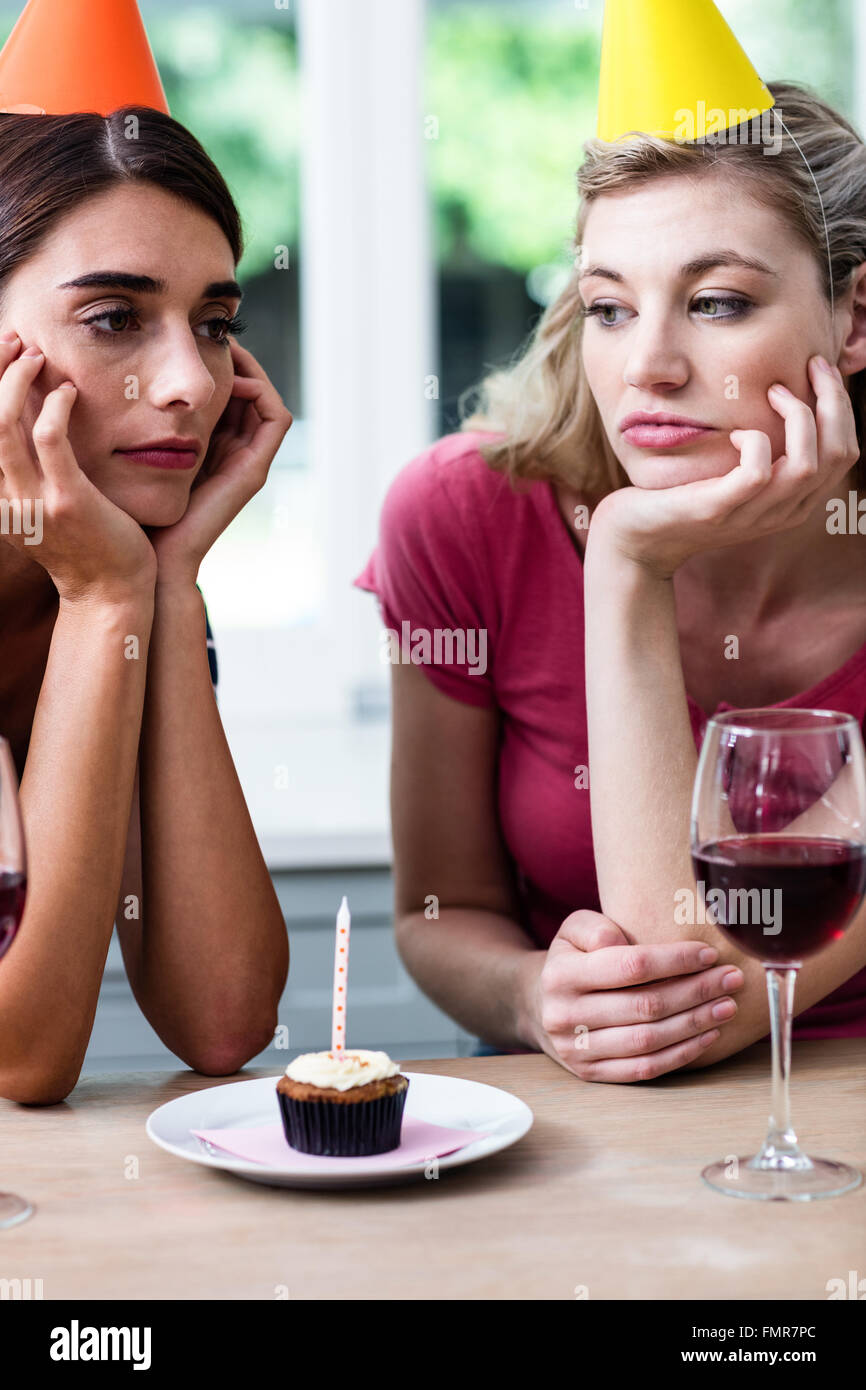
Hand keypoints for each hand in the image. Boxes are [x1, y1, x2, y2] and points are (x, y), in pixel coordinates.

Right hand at [0, 336, 155, 602]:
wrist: (111, 592)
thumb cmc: (87, 544)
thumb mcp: (42, 505)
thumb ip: (30, 468)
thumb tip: (28, 416)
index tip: (1, 350)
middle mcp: (3, 499)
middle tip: (19, 341)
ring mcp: (32, 502)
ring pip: (4, 424)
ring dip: (18, 380)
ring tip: (40, 358)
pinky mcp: (67, 501)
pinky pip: (50, 440)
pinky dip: (55, 406)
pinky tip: (70, 392)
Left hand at [147, 336, 292, 585]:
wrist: (151, 558)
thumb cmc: (130, 511)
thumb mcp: (124, 453)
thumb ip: (125, 421)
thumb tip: (107, 374)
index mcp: (206, 448)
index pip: (221, 392)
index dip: (210, 361)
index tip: (184, 336)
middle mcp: (232, 453)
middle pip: (245, 391)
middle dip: (230, 357)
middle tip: (205, 330)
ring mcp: (248, 462)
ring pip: (264, 398)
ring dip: (248, 367)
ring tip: (220, 344)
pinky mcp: (254, 471)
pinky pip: (276, 418)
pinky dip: (261, 390)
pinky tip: (229, 374)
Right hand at [522, 909, 744, 1081]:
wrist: (539, 1004)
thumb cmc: (572, 959)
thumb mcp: (572, 930)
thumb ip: (594, 926)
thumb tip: (622, 940)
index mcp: (561, 974)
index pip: (630, 966)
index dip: (674, 960)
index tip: (709, 954)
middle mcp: (565, 1015)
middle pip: (645, 1006)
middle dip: (696, 991)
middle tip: (731, 980)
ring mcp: (577, 1050)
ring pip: (649, 1040)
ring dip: (695, 1024)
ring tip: (728, 1006)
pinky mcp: (591, 1074)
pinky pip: (644, 1068)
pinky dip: (682, 1053)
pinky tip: (708, 1035)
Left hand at [588, 356, 858, 579]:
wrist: (637, 539)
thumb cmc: (685, 495)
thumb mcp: (736, 474)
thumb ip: (767, 451)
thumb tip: (788, 394)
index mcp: (794, 501)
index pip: (844, 453)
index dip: (841, 407)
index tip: (818, 369)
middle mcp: (782, 512)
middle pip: (836, 455)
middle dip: (832, 401)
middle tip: (811, 365)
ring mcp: (751, 515)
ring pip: (806, 465)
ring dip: (797, 417)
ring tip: (773, 391)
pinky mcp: (717, 510)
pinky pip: (757, 473)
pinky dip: (754, 442)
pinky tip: (735, 433)